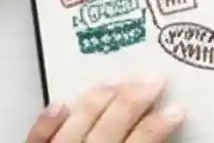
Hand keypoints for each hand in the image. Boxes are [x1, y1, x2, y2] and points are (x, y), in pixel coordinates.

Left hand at [25, 79, 183, 142]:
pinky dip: (47, 120)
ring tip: (115, 79)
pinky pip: (37, 138)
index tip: (176, 109)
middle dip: (135, 98)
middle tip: (154, 77)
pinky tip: (60, 102)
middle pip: (112, 124)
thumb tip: (164, 138)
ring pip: (77, 121)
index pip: (142, 142)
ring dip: (98, 99)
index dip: (161, 124)